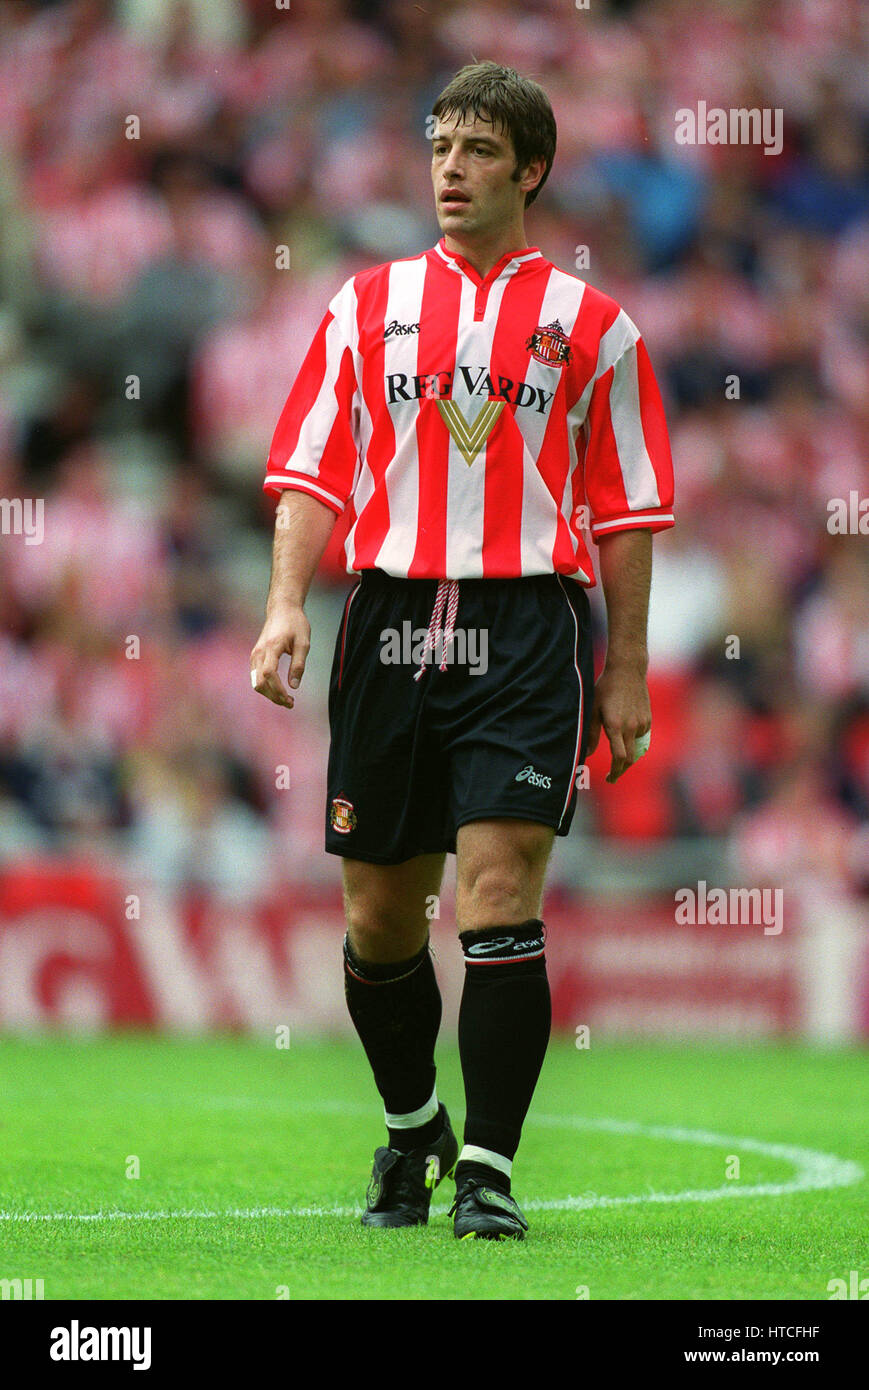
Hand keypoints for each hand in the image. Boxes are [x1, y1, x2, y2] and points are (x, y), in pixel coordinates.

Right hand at [250, 604, 309, 709]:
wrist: (282, 609)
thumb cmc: (295, 624)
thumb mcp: (304, 643)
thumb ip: (298, 664)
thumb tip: (294, 686)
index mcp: (271, 647)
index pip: (269, 674)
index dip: (278, 690)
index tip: (290, 699)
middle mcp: (259, 652)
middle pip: (259, 683)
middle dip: (273, 696)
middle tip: (290, 703)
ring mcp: (255, 654)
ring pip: (256, 682)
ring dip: (269, 694)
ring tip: (287, 700)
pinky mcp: (255, 656)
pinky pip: (256, 677)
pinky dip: (266, 687)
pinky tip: (279, 690)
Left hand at [587, 662, 650, 782]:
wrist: (628, 671)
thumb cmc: (606, 689)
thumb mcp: (593, 709)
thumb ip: (591, 733)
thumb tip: (587, 753)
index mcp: (615, 726)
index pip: (619, 757)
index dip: (615, 771)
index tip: (609, 778)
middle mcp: (631, 727)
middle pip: (630, 759)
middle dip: (621, 770)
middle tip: (612, 776)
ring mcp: (642, 723)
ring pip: (636, 748)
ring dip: (627, 755)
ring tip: (616, 756)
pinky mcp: (648, 719)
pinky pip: (641, 737)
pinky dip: (633, 741)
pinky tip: (625, 733)